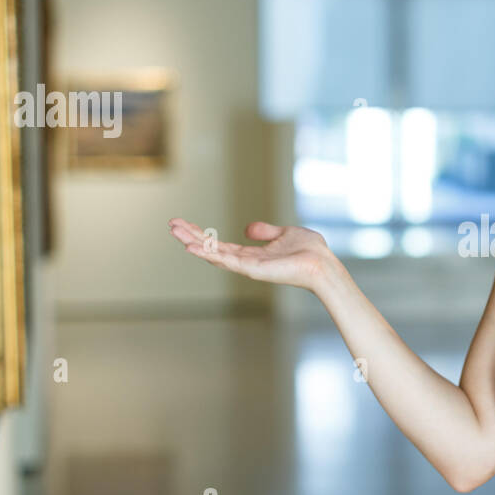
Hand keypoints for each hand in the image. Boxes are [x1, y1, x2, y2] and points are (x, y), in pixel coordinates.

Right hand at [167, 217, 331, 289]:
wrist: (323, 264)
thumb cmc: (310, 251)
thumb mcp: (285, 233)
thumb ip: (266, 231)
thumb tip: (248, 228)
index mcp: (253, 255)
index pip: (221, 245)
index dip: (203, 235)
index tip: (184, 224)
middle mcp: (247, 262)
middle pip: (212, 249)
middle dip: (191, 237)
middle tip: (171, 225)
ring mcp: (248, 267)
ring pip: (214, 254)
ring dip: (193, 243)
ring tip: (174, 231)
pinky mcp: (253, 269)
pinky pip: (226, 260)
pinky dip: (208, 254)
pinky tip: (192, 247)